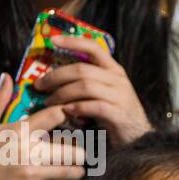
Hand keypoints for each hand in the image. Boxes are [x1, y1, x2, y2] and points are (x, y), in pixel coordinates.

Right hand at [0, 73, 86, 179]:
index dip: (66, 113)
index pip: (56, 116)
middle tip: (78, 152)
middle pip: (74, 151)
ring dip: (72, 171)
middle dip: (79, 152)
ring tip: (72, 169)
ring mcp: (32, 175)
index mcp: (19, 131)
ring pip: (70, 173)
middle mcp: (30, 153)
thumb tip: (6, 77)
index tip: (69, 116)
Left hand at [35, 34, 152, 144]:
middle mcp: (118, 80)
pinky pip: (94, 106)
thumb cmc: (115, 115)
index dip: (73, 42)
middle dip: (56, 76)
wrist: (139, 138)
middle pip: (82, 69)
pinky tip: (67, 112)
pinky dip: (77, 108)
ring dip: (62, 94)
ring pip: (85, 86)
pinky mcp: (119, 114)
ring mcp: (120, 97)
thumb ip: (86, 82)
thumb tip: (54, 76)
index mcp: (114, 70)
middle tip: (39, 85)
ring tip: (49, 102)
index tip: (53, 40)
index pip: (94, 48)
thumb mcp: (104, 93)